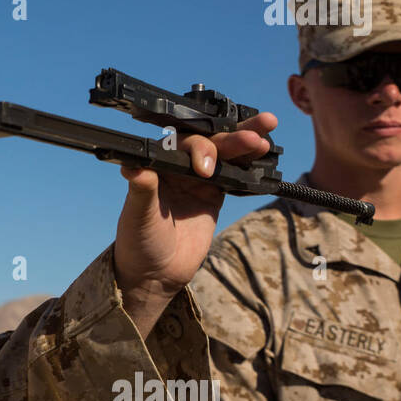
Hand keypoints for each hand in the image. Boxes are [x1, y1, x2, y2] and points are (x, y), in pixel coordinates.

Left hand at [112, 111, 277, 334]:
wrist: (155, 272)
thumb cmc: (138, 241)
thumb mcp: (138, 216)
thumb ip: (141, 190)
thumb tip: (133, 166)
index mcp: (157, 165)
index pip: (182, 145)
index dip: (199, 149)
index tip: (205, 168)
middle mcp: (178, 167)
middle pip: (209, 144)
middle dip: (232, 137)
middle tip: (254, 136)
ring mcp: (198, 180)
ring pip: (225, 155)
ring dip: (246, 143)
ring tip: (268, 128)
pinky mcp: (213, 195)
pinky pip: (234, 176)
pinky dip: (250, 166)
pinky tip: (267, 156)